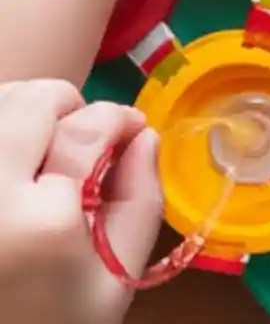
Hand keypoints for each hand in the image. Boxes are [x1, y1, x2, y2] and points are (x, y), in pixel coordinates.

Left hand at [0, 80, 161, 323]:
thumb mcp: (114, 282)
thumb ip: (140, 203)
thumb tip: (143, 135)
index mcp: (42, 222)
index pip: (86, 129)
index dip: (118, 118)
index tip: (131, 128)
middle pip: (28, 101)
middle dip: (65, 107)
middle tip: (80, 143)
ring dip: (22, 115)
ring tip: (39, 155)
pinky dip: (0, 134)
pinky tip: (11, 168)